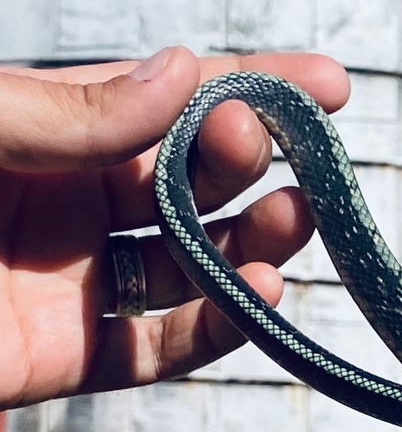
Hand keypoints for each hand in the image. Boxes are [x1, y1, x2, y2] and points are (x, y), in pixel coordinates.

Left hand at [0, 46, 348, 409]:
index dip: (248, 87)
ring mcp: (73, 282)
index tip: (328, 86)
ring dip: (254, 243)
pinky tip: (260, 296)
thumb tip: (183, 72)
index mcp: (44, 131)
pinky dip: (218, 329)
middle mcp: (67, 204)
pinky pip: (159, 349)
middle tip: (266, 146)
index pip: (164, 99)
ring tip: (294, 220)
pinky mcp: (68, 359)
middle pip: (190, 181)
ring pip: (192, 263)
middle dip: (246, 161)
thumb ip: (66, 110)